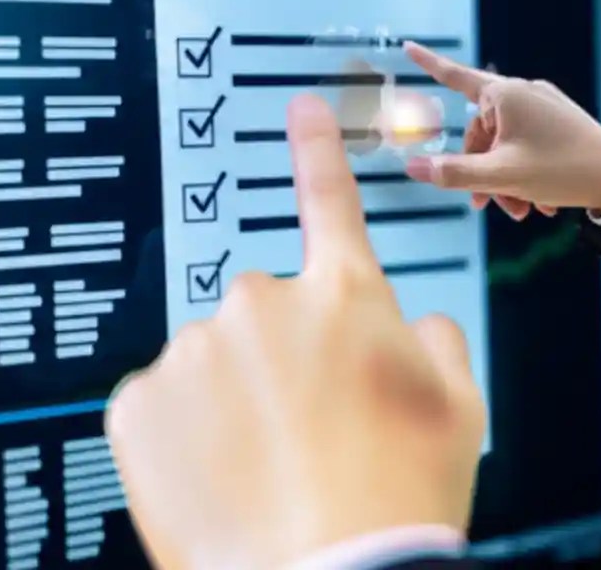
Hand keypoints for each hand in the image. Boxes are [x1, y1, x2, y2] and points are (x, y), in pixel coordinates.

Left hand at [106, 95, 486, 568]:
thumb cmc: (402, 492)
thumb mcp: (461, 404)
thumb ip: (438, 337)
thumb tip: (413, 323)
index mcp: (346, 296)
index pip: (331, 200)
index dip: (317, 149)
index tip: (300, 107)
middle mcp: (265, 304)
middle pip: (269, 307)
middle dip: (285, 349)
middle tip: (313, 419)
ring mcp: (196, 352)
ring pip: (215, 357)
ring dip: (236, 393)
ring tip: (271, 458)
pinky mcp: (139, 405)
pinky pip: (164, 402)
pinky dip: (188, 432)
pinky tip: (226, 472)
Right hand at [403, 42, 600, 219]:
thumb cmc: (562, 172)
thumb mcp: (503, 176)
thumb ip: (454, 173)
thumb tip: (412, 167)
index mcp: (507, 94)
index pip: (456, 77)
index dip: (429, 65)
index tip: (408, 47)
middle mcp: (524, 92)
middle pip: (482, 132)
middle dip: (483, 171)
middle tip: (487, 207)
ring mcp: (544, 106)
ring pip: (506, 144)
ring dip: (506, 179)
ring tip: (524, 212)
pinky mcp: (560, 121)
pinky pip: (528, 144)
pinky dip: (526, 172)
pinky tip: (541, 203)